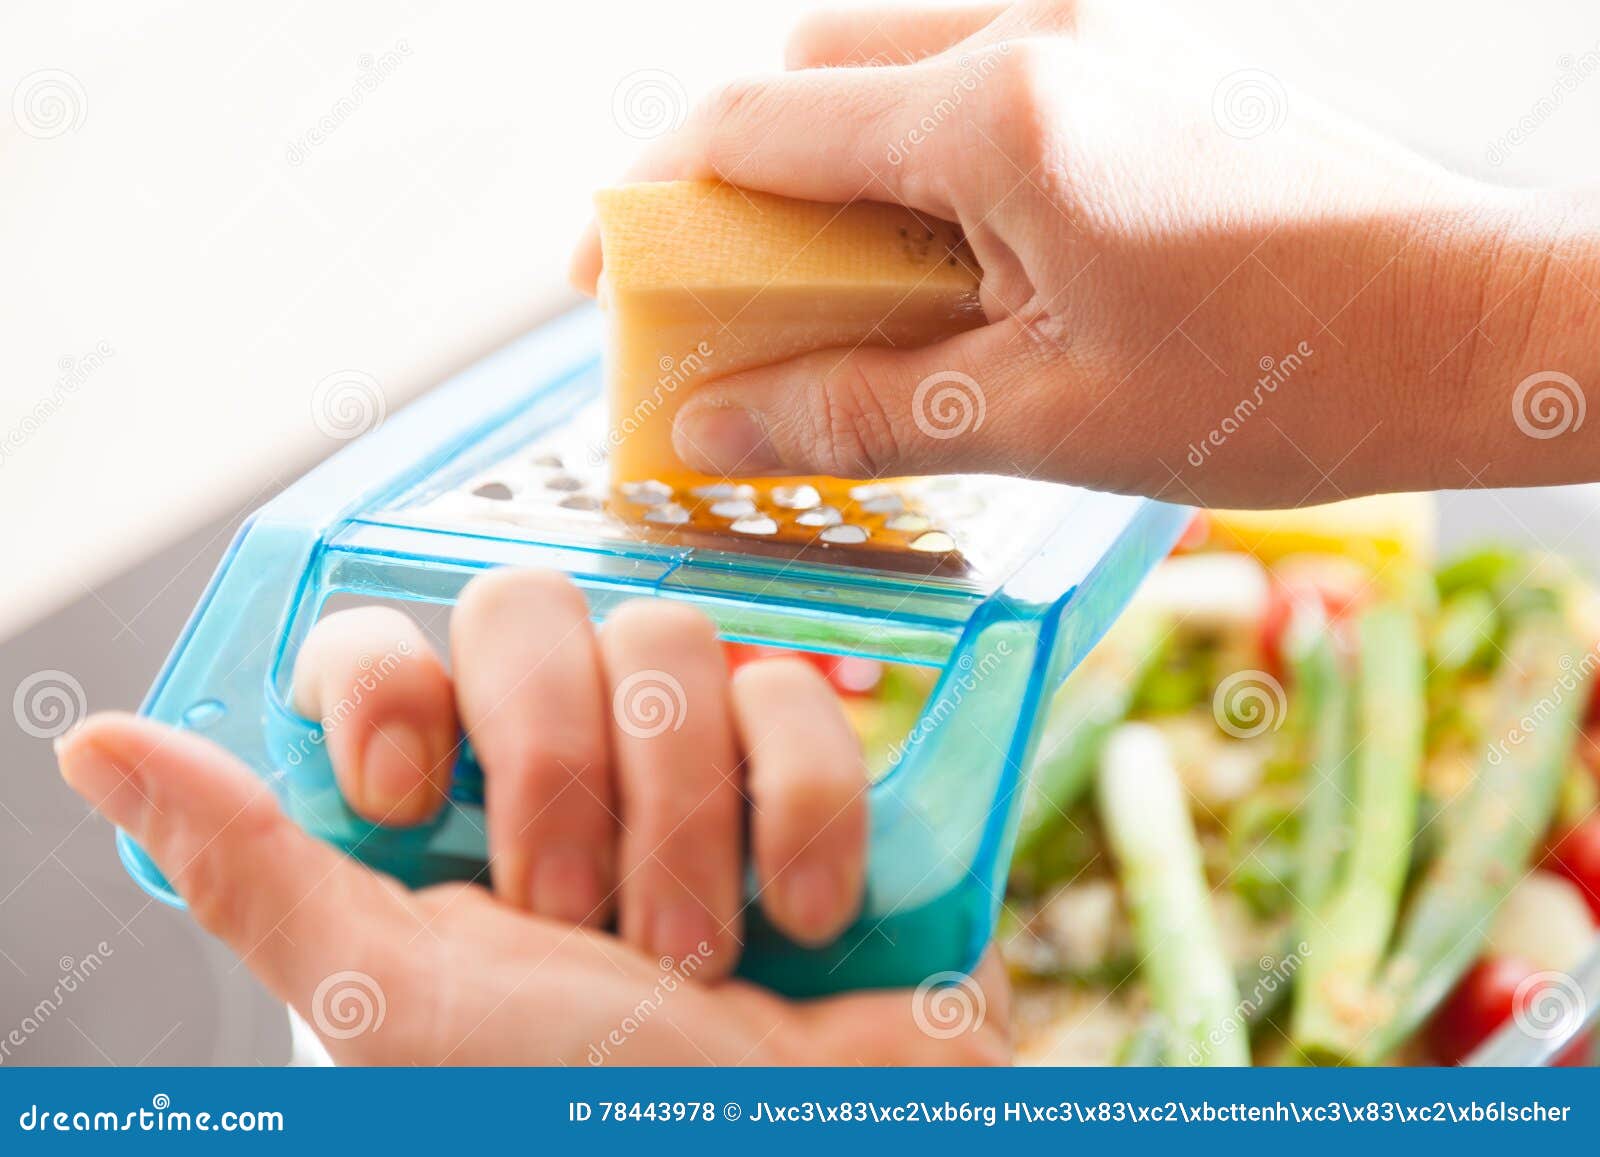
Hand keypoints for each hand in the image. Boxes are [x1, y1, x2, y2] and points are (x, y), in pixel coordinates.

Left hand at [56, 570, 1008, 1064]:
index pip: (378, 639)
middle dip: (558, 765)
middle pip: (528, 606)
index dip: (386, 683)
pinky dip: (804, 817)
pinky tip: (807, 916)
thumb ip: (258, 870)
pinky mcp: (800, 759)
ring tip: (697, 952)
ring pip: (670, 639)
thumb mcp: (395, 1005)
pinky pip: (794, 695)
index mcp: (438, 814)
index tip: (399, 792)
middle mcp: (556, 766)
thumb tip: (101, 744)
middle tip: (572, 910)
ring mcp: (686, 755)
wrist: (818, 1146)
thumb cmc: (589, 1110)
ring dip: (685, 820)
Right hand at [573, 0, 1599, 506]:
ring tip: (830, 295)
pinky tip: (941, 260)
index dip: (655, 211)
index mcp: (998, 112)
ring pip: (888, 68)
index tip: (612, 289)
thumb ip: (856, 413)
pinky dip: (913, 160)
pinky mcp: (1137, 60)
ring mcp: (1096, 33)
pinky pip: (973, 80)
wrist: (1475, 331)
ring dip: (826, 169)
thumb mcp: (1042, 419)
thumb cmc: (1288, 378)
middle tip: (716, 301)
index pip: (754, 128)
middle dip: (733, 186)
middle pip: (808, 75)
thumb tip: (715, 431)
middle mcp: (1038, 33)